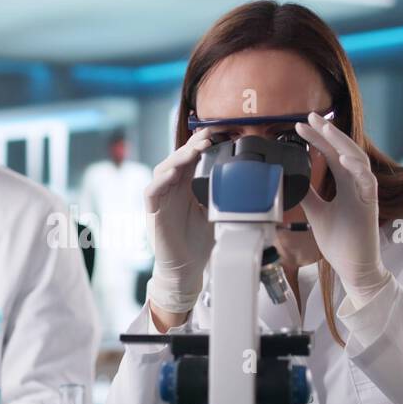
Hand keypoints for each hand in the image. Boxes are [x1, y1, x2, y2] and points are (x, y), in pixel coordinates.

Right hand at [145, 128, 214, 315]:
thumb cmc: (200, 242)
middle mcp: (173, 189)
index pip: (191, 159)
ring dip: (178, 158)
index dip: (201, 145)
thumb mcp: (218, 214)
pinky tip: (172, 173)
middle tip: (208, 137)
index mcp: (187, 187)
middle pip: (177, 159)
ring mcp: (162, 200)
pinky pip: (152, 191)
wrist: (187, 269)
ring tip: (193, 151)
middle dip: (192, 146)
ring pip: (163, 170)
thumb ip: (226, 197)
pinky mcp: (153, 212)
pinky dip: (160, 181)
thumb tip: (250, 183)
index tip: (217, 133)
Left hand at [295, 112, 390, 308]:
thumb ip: (308, 195)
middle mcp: (356, 184)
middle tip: (310, 117)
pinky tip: (345, 160)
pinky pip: (367, 182)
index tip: (299, 127)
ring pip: (357, 160)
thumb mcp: (317, 213)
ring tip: (326, 129)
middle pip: (344, 150)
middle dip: (327, 133)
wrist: (353, 268)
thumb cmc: (340, 242)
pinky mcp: (370, 206)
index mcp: (345, 185)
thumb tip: (291, 179)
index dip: (317, 139)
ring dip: (342, 143)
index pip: (332, 155)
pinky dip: (358, 169)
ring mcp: (365, 193)